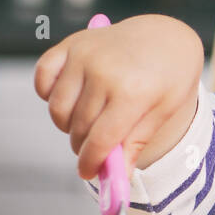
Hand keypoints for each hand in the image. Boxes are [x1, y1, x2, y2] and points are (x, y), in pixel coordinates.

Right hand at [34, 14, 203, 180]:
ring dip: (68, 125)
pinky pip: (43, 79)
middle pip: (80, 127)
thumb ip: (137, 142)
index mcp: (134, 91)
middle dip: (84, 145)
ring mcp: (84, 55)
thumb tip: (117, 178)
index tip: (88, 173)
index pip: (101, 139)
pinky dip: (49, 96)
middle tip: (96, 147)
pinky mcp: (70, 45)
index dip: (91, 162)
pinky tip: (72, 100)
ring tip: (88, 123)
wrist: (166, 36)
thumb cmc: (170, 75)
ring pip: (59, 109)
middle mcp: (105, 71)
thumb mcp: (166, 110)